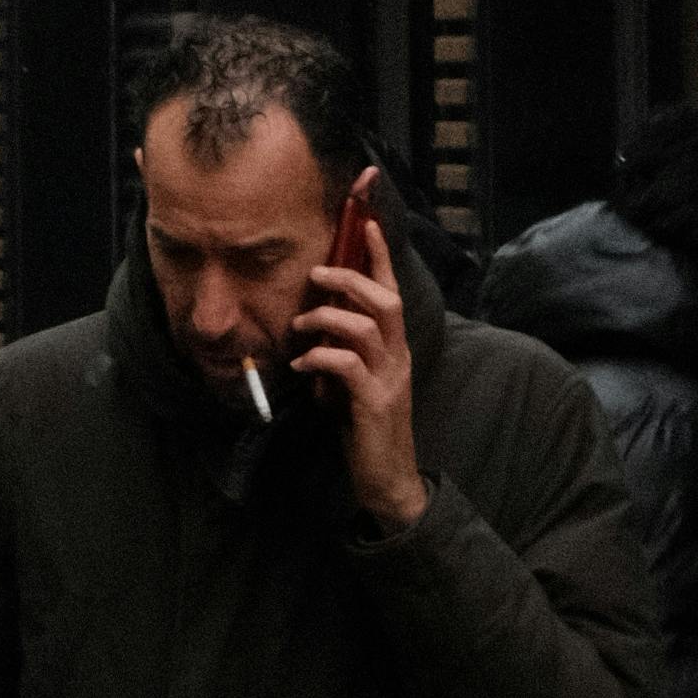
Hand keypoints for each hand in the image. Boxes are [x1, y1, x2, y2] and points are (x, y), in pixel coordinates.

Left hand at [290, 208, 424, 523]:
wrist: (387, 478)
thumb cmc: (365, 423)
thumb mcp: (354, 377)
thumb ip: (344, 346)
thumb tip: (315, 316)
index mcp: (394, 347)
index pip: (392, 290)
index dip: (379, 256)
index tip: (367, 220)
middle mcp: (398, 357)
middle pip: (384, 300)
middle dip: (349, 279)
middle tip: (315, 275)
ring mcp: (389, 380)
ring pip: (365, 328)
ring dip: (326, 318)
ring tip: (299, 327)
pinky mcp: (374, 404)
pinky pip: (347, 366)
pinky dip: (318, 357)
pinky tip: (299, 364)